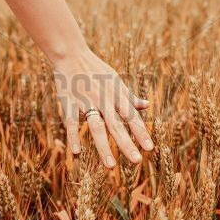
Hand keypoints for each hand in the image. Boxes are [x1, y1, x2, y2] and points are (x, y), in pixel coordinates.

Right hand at [53, 47, 153, 167]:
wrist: (71, 54)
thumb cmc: (95, 69)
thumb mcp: (115, 80)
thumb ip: (129, 96)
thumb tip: (147, 105)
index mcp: (116, 95)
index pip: (131, 116)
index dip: (141, 132)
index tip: (150, 148)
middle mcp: (103, 99)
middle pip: (116, 125)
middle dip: (127, 143)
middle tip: (137, 161)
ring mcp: (86, 101)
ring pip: (96, 127)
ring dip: (103, 146)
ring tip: (111, 166)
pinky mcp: (69, 102)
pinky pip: (71, 122)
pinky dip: (73, 136)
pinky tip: (76, 152)